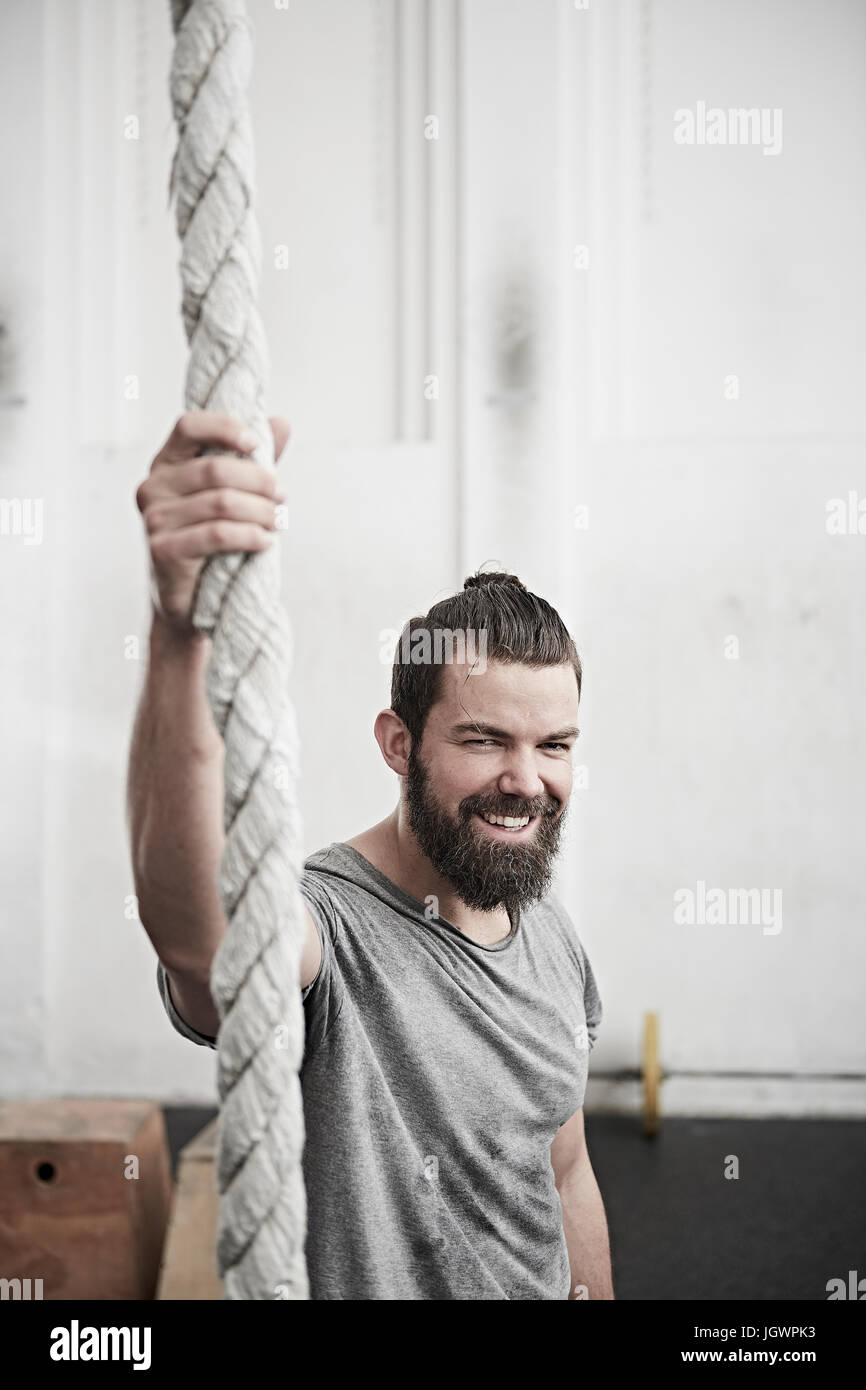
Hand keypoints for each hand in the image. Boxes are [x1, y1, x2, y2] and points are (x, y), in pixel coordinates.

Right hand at [136, 411, 290, 635]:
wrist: (188, 600)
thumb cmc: (211, 542)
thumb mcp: (230, 495)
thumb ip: (251, 461)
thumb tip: (281, 422)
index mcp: (166, 465)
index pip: (188, 426)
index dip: (225, 428)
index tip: (256, 444)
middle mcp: (152, 487)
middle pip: (215, 469)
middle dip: (259, 481)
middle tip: (283, 497)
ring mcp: (154, 519)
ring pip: (222, 503)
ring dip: (261, 512)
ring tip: (279, 522)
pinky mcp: (162, 549)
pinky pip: (218, 534)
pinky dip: (251, 536)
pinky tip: (266, 542)